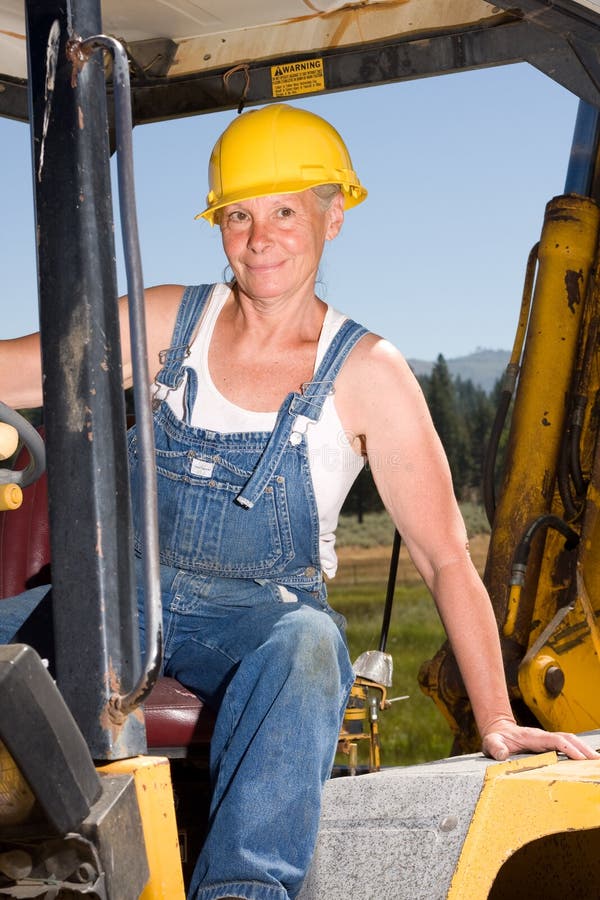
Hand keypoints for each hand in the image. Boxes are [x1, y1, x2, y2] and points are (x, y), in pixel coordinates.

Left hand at [481, 718, 599, 760]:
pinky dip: (578, 751)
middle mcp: (543, 737)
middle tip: (596, 761)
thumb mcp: (491, 743)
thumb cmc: (496, 738)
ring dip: (584, 750)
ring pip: (570, 741)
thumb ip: (495, 747)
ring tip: (596, 761)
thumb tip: (501, 754)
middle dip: (583, 749)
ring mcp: (546, 740)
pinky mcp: (548, 744)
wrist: (498, 731)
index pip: (555, 740)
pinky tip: (585, 760)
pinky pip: (567, 746)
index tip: (580, 758)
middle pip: (568, 739)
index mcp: (533, 737)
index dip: (568, 748)